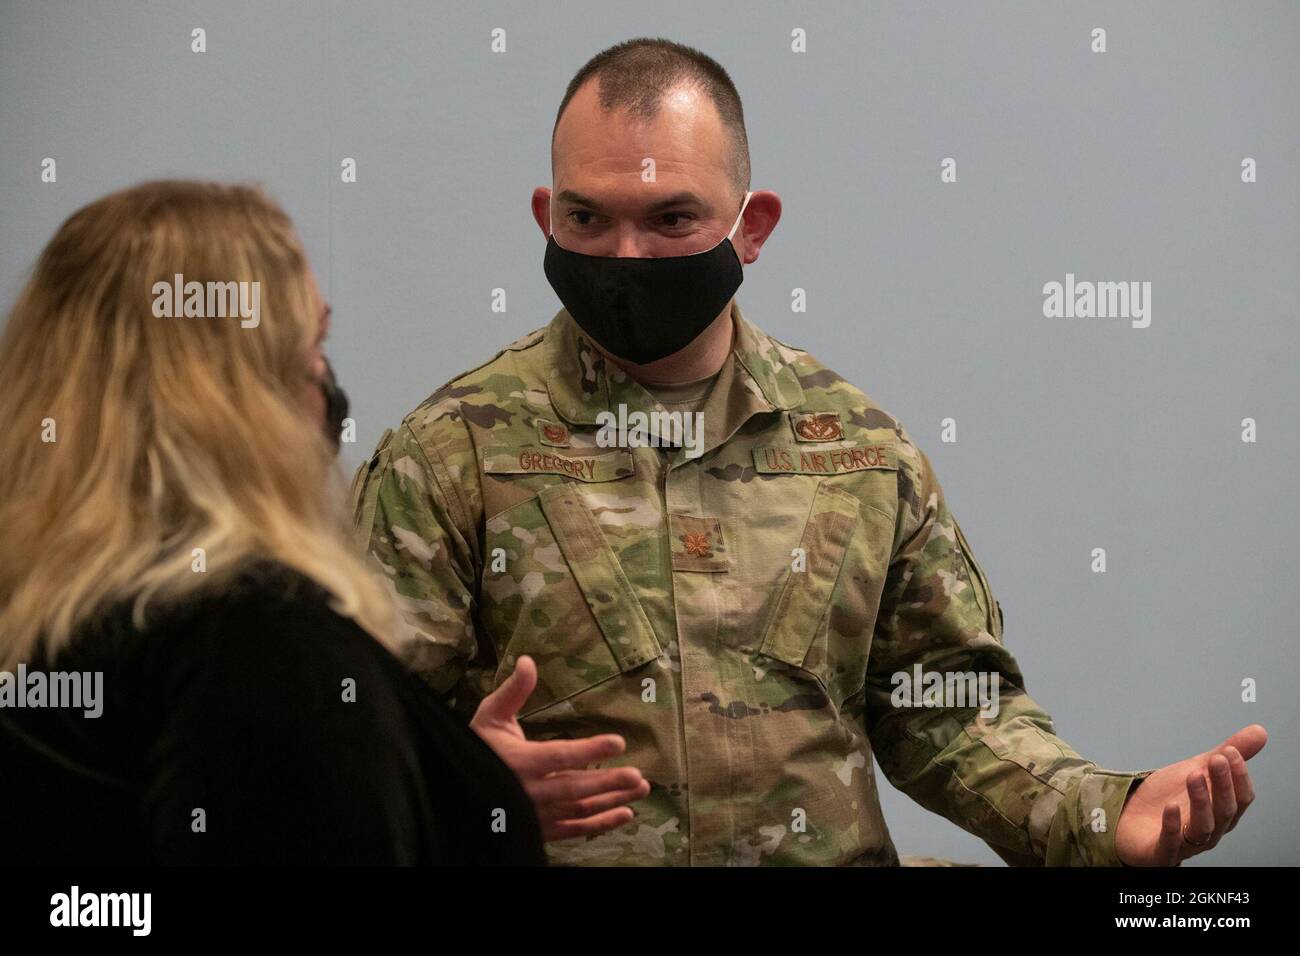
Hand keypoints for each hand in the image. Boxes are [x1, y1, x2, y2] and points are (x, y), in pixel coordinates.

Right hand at [470, 655, 649, 842]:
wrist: (456, 789)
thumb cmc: (476, 747)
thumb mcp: (489, 715)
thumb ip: (513, 691)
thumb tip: (527, 660)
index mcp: (518, 761)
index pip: (558, 755)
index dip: (588, 750)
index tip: (618, 742)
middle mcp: (528, 792)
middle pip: (574, 787)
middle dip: (608, 782)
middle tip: (638, 775)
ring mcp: (536, 814)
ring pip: (579, 809)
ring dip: (612, 800)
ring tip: (640, 788)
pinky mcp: (540, 829)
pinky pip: (574, 830)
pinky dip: (601, 825)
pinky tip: (624, 815)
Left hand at [1115, 724, 1265, 865]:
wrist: (1127, 818)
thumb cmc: (1168, 798)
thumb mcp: (1197, 770)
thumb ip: (1225, 755)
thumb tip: (1259, 732)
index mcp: (1221, 813)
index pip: (1240, 799)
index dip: (1238, 777)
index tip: (1230, 752)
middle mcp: (1209, 832)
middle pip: (1224, 811)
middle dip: (1222, 785)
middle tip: (1216, 760)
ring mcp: (1185, 844)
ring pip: (1202, 827)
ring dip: (1201, 801)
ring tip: (1194, 775)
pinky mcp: (1160, 852)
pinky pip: (1169, 843)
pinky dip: (1172, 825)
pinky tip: (1170, 807)